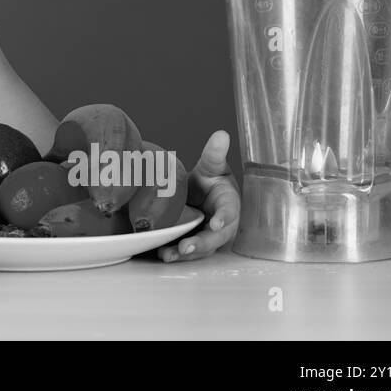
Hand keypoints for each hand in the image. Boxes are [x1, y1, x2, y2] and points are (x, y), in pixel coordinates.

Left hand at [156, 130, 237, 261]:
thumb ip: (215, 154)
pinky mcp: (193, 243)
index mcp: (228, 205)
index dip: (223, 219)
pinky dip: (174, 254)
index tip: (215, 223)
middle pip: (214, 238)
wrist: (199, 194)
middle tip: (186, 247)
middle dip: (201, 244)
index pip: (229, 212)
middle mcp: (221, 225)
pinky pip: (186, 252)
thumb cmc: (211, 181)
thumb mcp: (212, 166)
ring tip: (168, 255)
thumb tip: (220, 134)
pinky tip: (160, 254)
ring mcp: (207, 237)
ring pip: (200, 250)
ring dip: (185, 254)